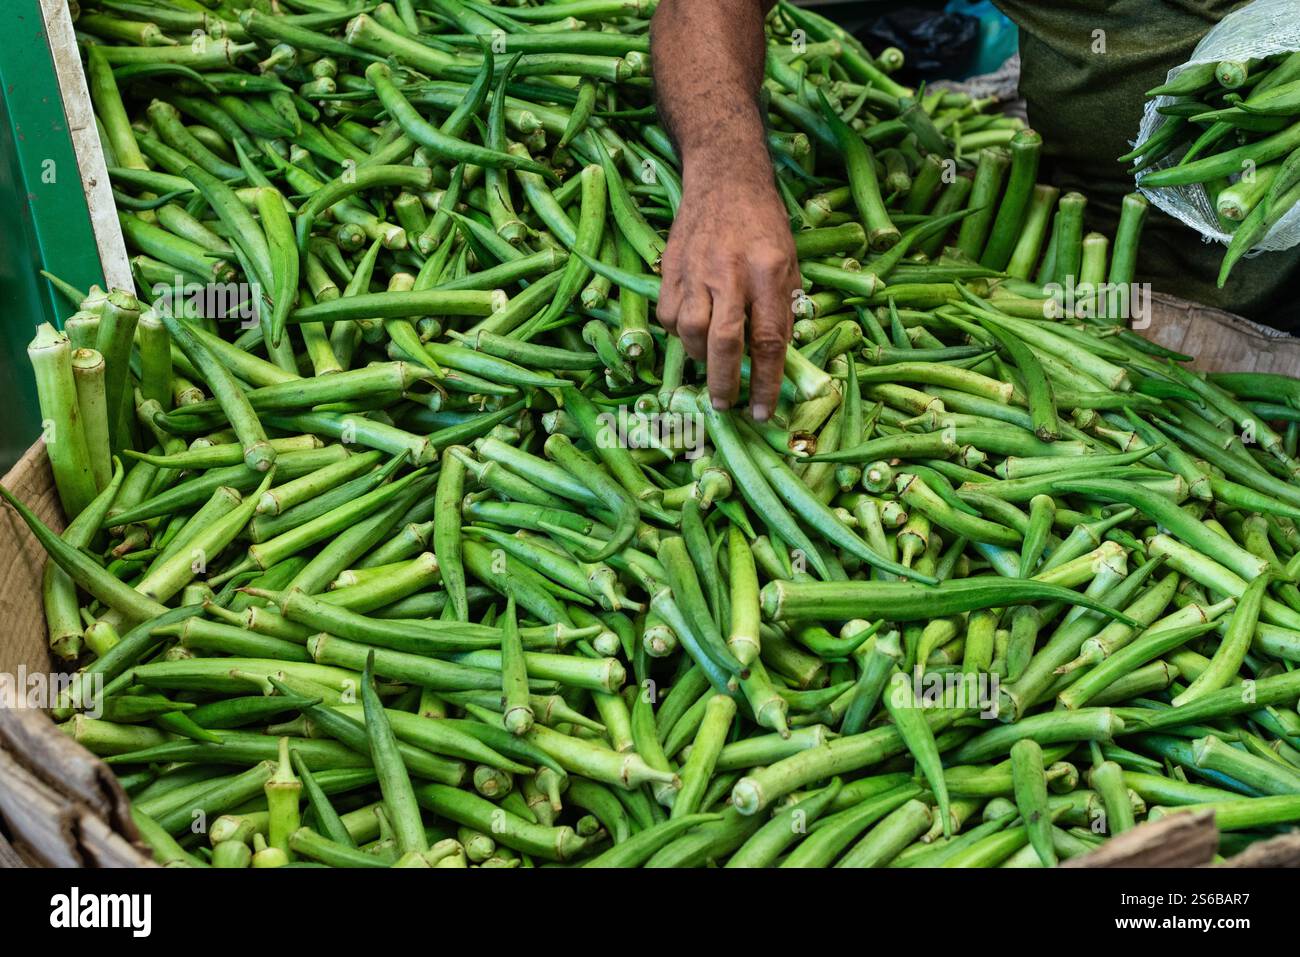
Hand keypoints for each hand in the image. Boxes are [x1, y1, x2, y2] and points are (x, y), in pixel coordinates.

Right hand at [657, 168, 800, 420]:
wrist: (724, 176)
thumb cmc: (764, 223)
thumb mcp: (790, 261)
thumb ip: (783, 307)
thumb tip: (775, 357)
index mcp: (770, 270)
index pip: (769, 338)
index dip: (765, 381)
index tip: (761, 411)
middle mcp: (731, 271)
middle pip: (724, 340)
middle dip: (724, 381)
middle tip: (725, 404)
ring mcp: (696, 269)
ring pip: (690, 330)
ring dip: (700, 357)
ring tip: (710, 362)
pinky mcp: (671, 268)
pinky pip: (669, 315)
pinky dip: (679, 333)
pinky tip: (692, 331)